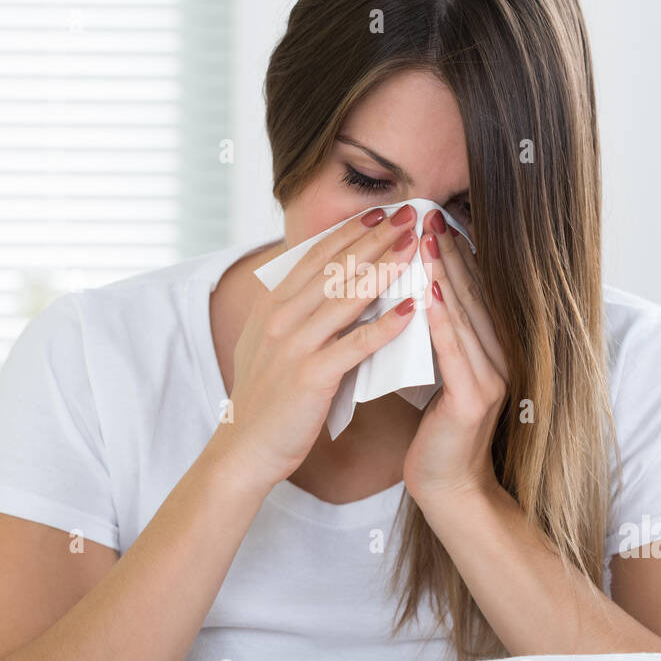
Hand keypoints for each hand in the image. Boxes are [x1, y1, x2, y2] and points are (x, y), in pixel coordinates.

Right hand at [206, 204, 421, 495]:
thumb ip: (296, 314)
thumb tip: (329, 287)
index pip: (314, 256)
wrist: (244, 449)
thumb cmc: (266, 399)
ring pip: (346, 297)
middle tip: (409, 213)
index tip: (380, 211)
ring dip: (384, 267)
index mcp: (272, 306)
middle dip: (375, 237)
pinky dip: (385, 325)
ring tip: (415, 247)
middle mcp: (280, 318)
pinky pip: (354, 344)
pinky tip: (412, 308)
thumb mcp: (271, 345)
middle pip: (334, 267)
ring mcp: (293, 346)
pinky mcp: (310, 377)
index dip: (349, 231)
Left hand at [403, 208, 509, 501]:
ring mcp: (492, 379)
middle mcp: (500, 359)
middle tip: (428, 215)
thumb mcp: (435, 374)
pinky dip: (442, 321)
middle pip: (472, 296)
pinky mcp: (475, 402)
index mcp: (490, 350)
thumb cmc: (434, 431)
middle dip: (449, 254)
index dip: (453, 255)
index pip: (471, 293)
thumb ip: (434, 338)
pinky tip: (428, 294)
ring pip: (465, 317)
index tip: (430, 220)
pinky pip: (456, 353)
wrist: (447, 487)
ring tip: (426, 241)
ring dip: (446, 276)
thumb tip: (412, 293)